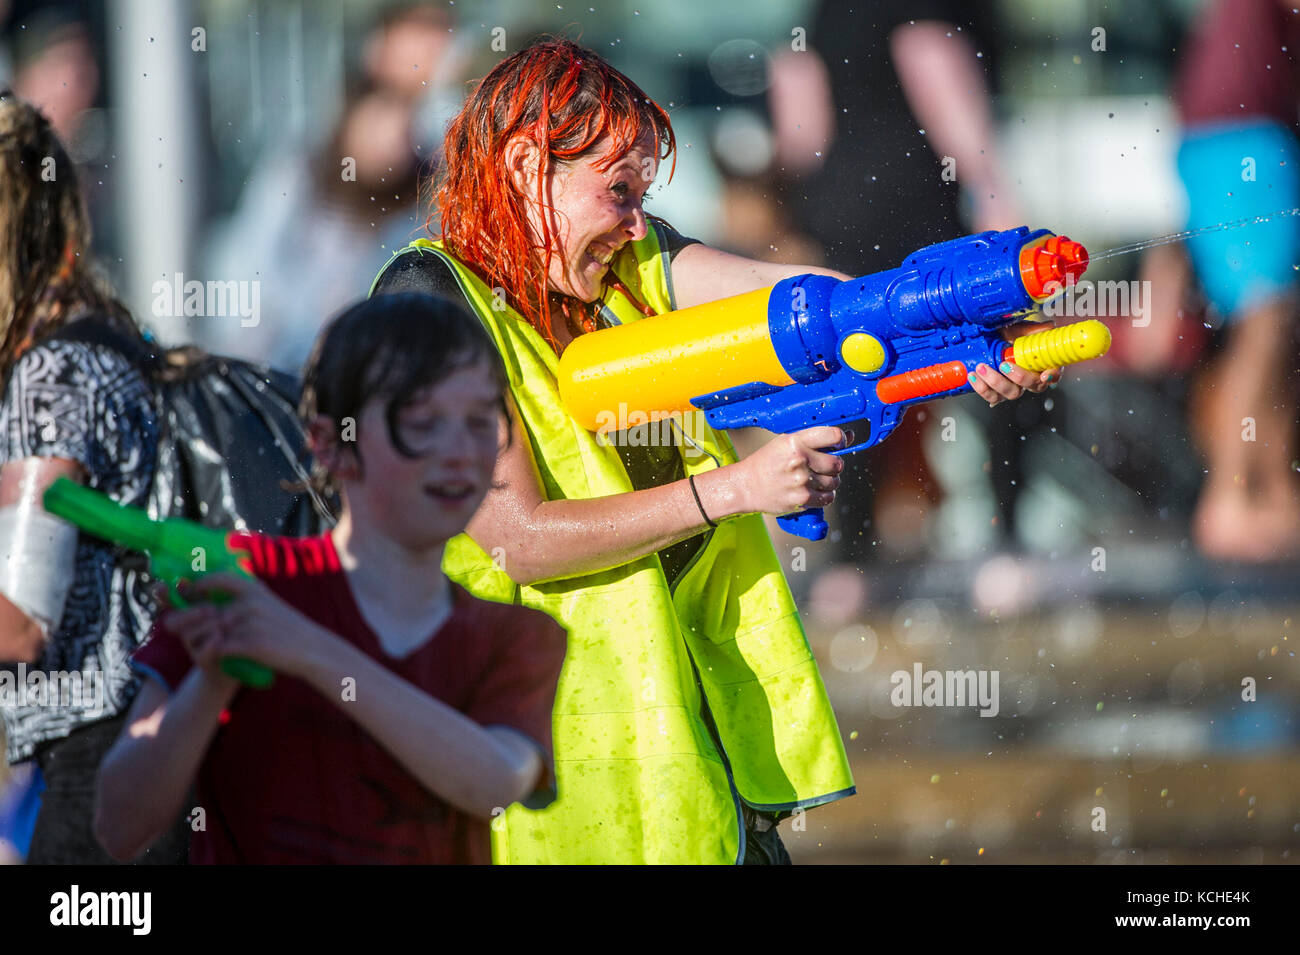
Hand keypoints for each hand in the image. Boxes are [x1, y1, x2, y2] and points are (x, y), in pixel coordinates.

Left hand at [161, 573, 332, 680]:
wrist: (311, 649)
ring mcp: (250, 623)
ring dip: (203, 640)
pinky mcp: (251, 644)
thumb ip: (246, 599)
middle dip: (189, 620)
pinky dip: (217, 653)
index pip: (218, 579)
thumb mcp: (270, 604)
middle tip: (175, 626)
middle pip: (208, 611)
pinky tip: (219, 657)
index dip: (200, 585)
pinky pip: (221, 648)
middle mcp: (251, 603)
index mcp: (255, 590)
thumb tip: (216, 595)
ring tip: (201, 647)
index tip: (190, 592)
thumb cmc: (289, 628)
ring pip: (212, 631)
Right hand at [734, 425, 849, 515]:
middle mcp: (799, 460)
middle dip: (834, 465)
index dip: (841, 440)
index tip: (839, 444)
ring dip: (830, 482)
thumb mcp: (785, 443)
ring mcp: (801, 481)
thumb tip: (850, 436)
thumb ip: (815, 439)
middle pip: (837, 463)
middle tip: (823, 466)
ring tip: (815, 480)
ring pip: (835, 482)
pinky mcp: (802, 500)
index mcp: (795, 442)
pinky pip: (828, 498)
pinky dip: (825, 495)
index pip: (833, 436)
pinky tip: (814, 491)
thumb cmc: (767, 462)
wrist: (746, 486)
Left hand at [967, 322, 1061, 405]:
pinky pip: (992, 397)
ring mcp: (1014, 388)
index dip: (1052, 376)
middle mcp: (1029, 379)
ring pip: (1011, 394)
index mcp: (1040, 364)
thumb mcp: (1018, 330)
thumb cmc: (1006, 337)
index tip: (1044, 374)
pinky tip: (974, 376)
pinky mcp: (997, 393)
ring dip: (995, 382)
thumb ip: (1033, 330)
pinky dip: (981, 388)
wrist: (985, 342)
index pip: (1055, 374)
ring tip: (982, 368)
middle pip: (1032, 386)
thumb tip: (1049, 326)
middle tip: (1003, 365)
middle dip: (1018, 377)